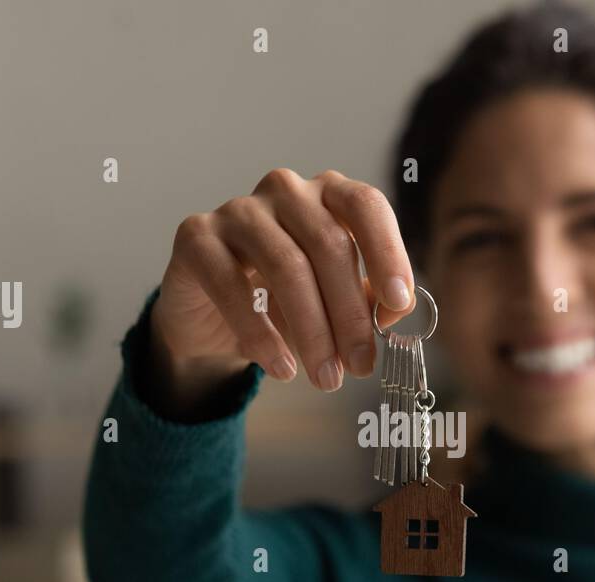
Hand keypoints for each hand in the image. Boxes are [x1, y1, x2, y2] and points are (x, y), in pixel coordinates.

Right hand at [150, 167, 416, 391]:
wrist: (212, 319)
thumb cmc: (284, 302)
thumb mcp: (333, 301)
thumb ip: (367, 298)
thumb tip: (395, 309)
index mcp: (328, 195)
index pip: (366, 206)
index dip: (387, 253)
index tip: (397, 305)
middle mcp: (285, 190)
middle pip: (329, 244)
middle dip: (350, 314)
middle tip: (360, 366)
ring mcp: (238, 210)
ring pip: (286, 266)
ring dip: (312, 331)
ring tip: (326, 377)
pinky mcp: (196, 237)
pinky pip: (232, 286)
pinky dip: (262, 335)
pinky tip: (282, 368)